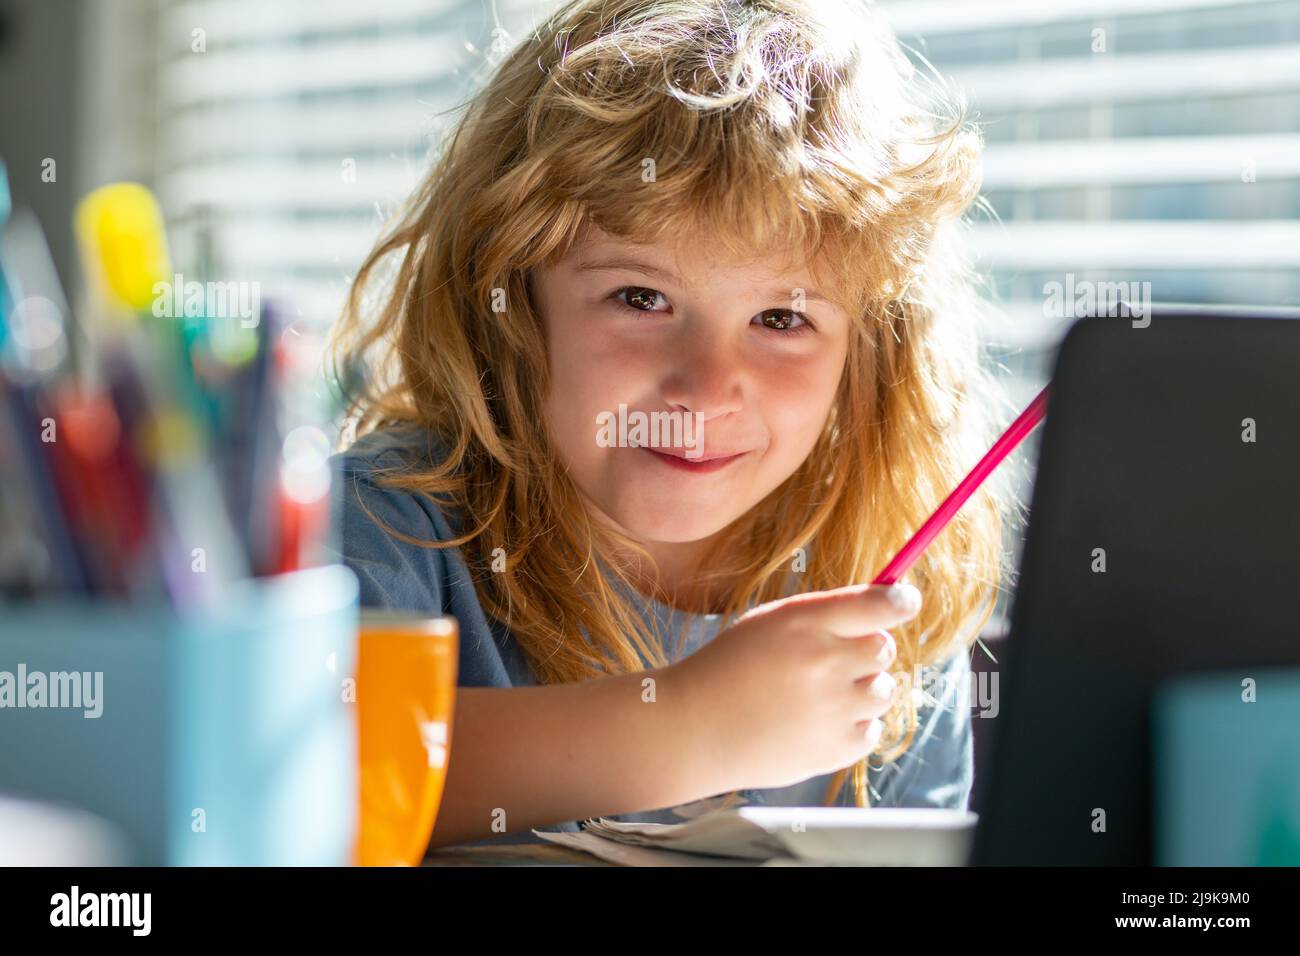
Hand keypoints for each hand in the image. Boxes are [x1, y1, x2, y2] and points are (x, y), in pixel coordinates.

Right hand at [670, 582, 920, 790]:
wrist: (695, 728)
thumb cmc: (732, 668)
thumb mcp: (770, 622)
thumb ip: (824, 614)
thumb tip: (885, 606)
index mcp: (806, 621)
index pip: (879, 604)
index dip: (900, 600)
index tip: (905, 601)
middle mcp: (825, 661)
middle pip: (884, 649)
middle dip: (865, 652)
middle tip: (832, 662)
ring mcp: (833, 708)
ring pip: (883, 690)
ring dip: (860, 690)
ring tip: (818, 696)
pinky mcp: (836, 748)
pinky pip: (872, 729)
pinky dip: (852, 726)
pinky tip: (816, 722)